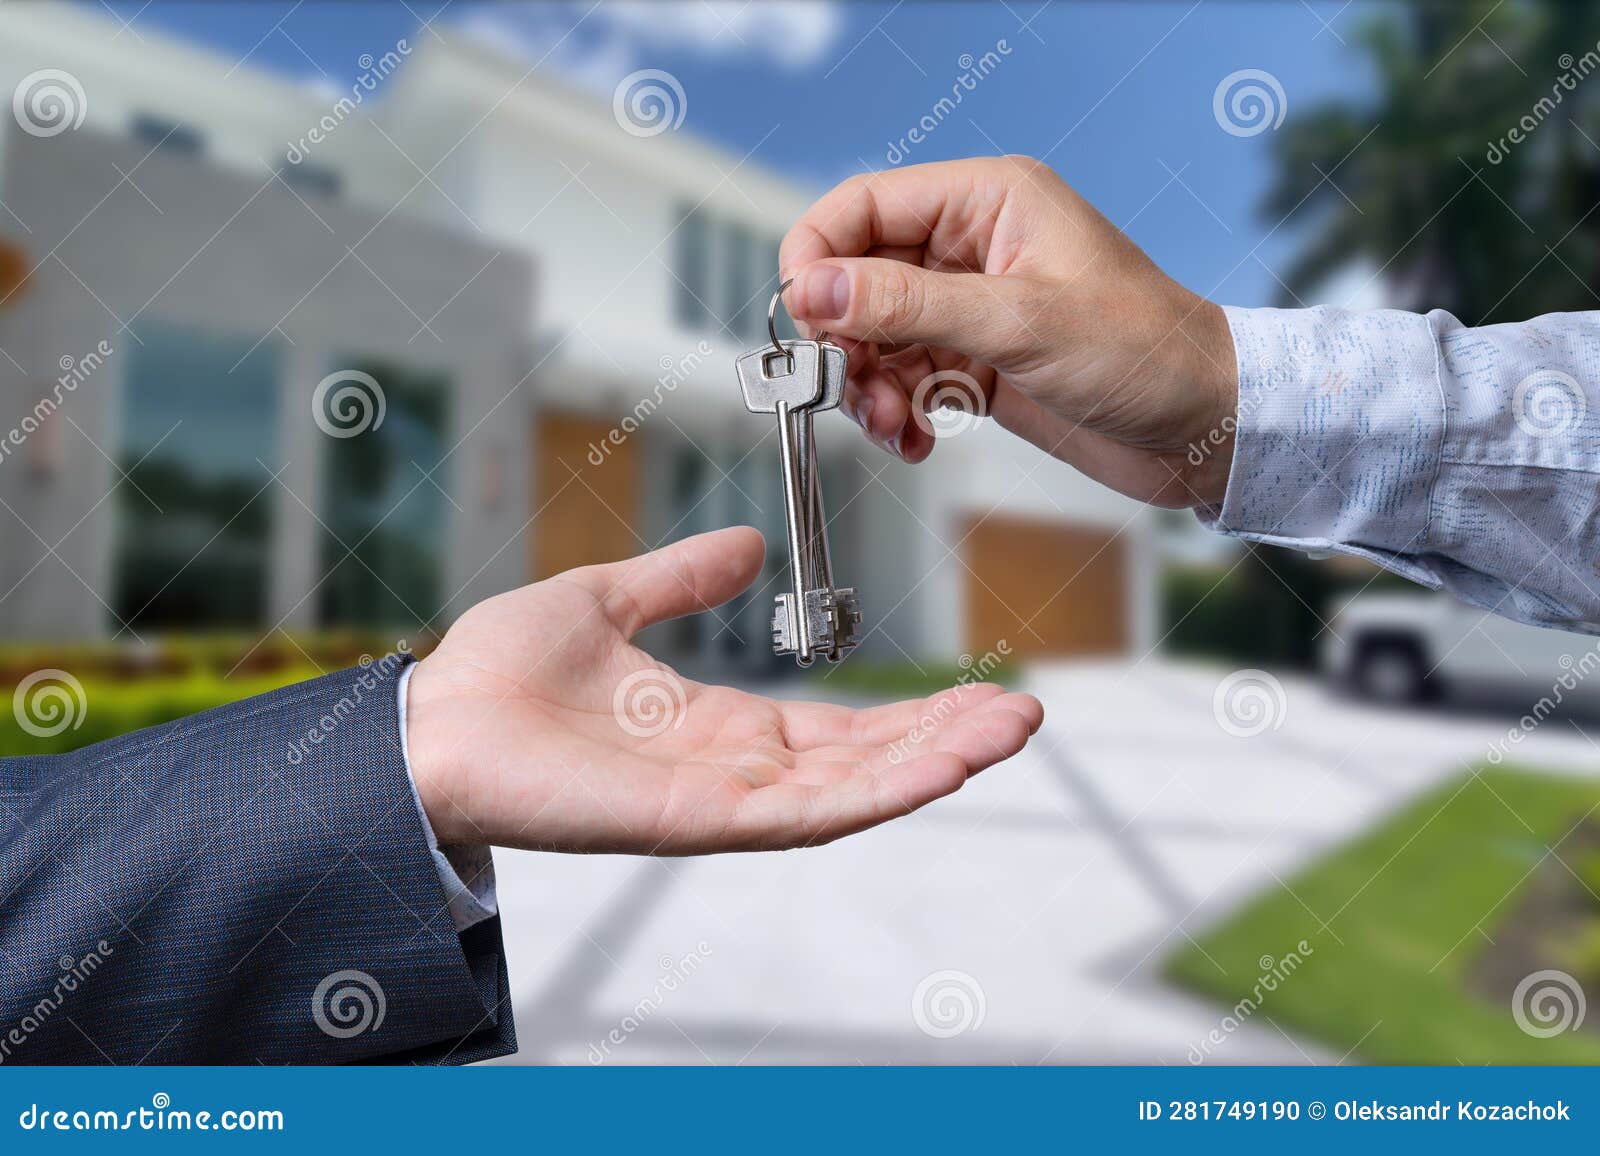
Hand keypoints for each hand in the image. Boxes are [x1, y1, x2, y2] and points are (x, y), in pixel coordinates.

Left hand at [404, 527, 1042, 853]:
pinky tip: (940, 765)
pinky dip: (879, 792)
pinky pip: (804, 814)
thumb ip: (680, 579)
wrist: (430, 724)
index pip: (840, 729)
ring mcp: (720, 802)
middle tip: (1026, 713)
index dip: (911, 713)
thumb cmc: (500, 676)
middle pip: (867, 763)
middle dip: (947, 739)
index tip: (978, 687)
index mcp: (719, 727)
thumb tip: (746, 549)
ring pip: (853, 791)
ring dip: (935, 762)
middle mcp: (733, 772)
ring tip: (1012, 731)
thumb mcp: (608, 601)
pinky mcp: (695, 820)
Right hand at [780, 156, 1237, 508]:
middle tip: (851, 385)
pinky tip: (914, 437)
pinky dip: (896, 411)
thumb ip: (908, 303)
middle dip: (845, 337)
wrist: (1205, 426)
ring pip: (876, 335)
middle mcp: (972, 247)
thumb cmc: (1145, 352)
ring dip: (868, 384)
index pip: (865, 206)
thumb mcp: (1018, 323)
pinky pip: (906, 377)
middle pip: (860, 277)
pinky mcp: (979, 362)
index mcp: (988, 201)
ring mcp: (973, 307)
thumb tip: (813, 286)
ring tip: (892, 424)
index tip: (802, 317)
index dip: (819, 255)